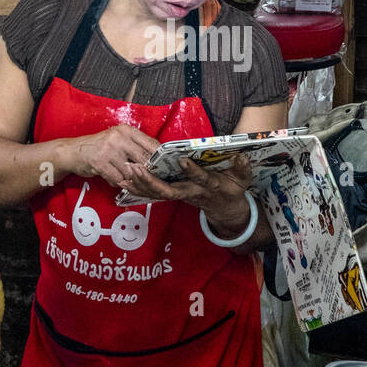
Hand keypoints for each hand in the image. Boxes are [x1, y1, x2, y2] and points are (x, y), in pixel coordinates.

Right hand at [65, 125, 160, 186]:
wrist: (73, 151)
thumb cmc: (99, 147)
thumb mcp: (118, 140)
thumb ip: (136, 146)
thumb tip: (158, 159)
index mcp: (127, 131)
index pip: (151, 144)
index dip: (160, 158)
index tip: (164, 167)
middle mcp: (119, 138)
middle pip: (144, 159)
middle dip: (148, 171)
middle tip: (149, 178)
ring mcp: (109, 150)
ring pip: (131, 172)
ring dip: (130, 179)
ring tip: (126, 177)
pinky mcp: (100, 163)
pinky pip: (118, 179)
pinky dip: (117, 182)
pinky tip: (113, 178)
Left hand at [121, 155, 254, 236]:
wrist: (225, 210)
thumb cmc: (233, 191)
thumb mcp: (243, 181)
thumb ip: (242, 169)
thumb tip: (242, 156)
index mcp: (209, 186)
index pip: (200, 179)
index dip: (193, 171)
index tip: (182, 161)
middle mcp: (192, 192)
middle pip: (169, 190)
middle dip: (151, 181)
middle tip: (136, 168)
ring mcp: (181, 196)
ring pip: (158, 193)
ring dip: (141, 184)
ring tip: (126, 170)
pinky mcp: (174, 195)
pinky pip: (154, 194)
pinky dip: (139, 188)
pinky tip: (124, 180)